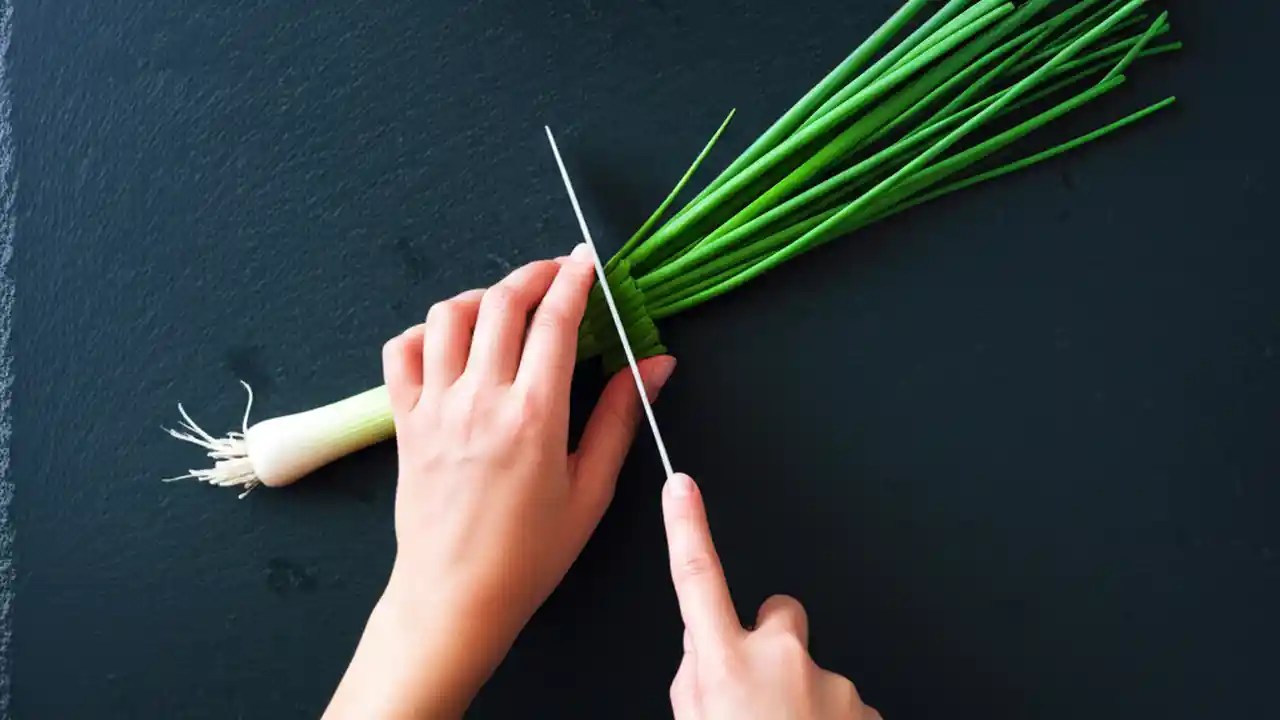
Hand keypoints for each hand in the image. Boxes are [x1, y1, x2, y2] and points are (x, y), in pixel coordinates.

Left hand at [326, 245, 675, 718]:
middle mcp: (481, 398)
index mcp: (535, 414)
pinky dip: (424, 332)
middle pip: (501, 303)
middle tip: (554, 274)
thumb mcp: (591, 489)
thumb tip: (656, 363)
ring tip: (504, 306)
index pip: (555, 320)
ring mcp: (435, 407)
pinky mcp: (405, 422)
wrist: (455, 597)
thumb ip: (619, 417)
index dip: (574, 279)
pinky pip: (401, 352)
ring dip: (480, 297)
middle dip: (532, 274)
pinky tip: (449, 342)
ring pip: (448, 316)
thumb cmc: (531, 554)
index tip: (585, 260)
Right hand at [663, 473, 880, 719]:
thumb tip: (705, 647)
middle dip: (771, 641)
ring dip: (801, 697)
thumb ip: (697, 676)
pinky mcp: (866, 708)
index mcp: (730, 665)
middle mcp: (784, 662)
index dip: (688, 527)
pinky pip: (840, 702)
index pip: (698, 578)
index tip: (681, 487)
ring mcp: (832, 684)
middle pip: (780, 614)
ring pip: (811, 668)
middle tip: (761, 695)